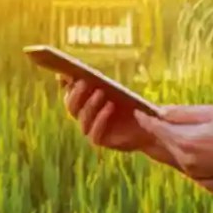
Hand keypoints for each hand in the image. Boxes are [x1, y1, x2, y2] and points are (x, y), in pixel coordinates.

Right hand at [59, 76, 176, 166]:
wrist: (146, 127)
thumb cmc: (129, 106)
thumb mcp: (114, 91)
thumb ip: (98, 82)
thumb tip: (82, 71)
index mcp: (83, 104)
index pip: (69, 94)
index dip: (66, 84)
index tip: (68, 75)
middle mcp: (83, 118)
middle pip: (71, 107)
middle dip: (76, 94)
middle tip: (83, 82)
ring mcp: (90, 130)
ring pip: (83, 118)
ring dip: (90, 104)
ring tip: (101, 92)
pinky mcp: (99, 141)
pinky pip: (94, 133)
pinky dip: (101, 118)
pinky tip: (109, 106)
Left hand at [133, 105, 212, 179]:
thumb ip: (184, 113)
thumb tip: (162, 111)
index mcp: (186, 142)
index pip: (156, 129)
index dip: (145, 118)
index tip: (138, 110)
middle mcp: (185, 159)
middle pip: (161, 140)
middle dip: (154, 128)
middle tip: (147, 115)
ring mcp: (192, 170)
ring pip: (171, 150)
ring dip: (167, 138)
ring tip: (163, 124)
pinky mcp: (199, 176)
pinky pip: (182, 158)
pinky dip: (178, 147)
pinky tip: (183, 138)